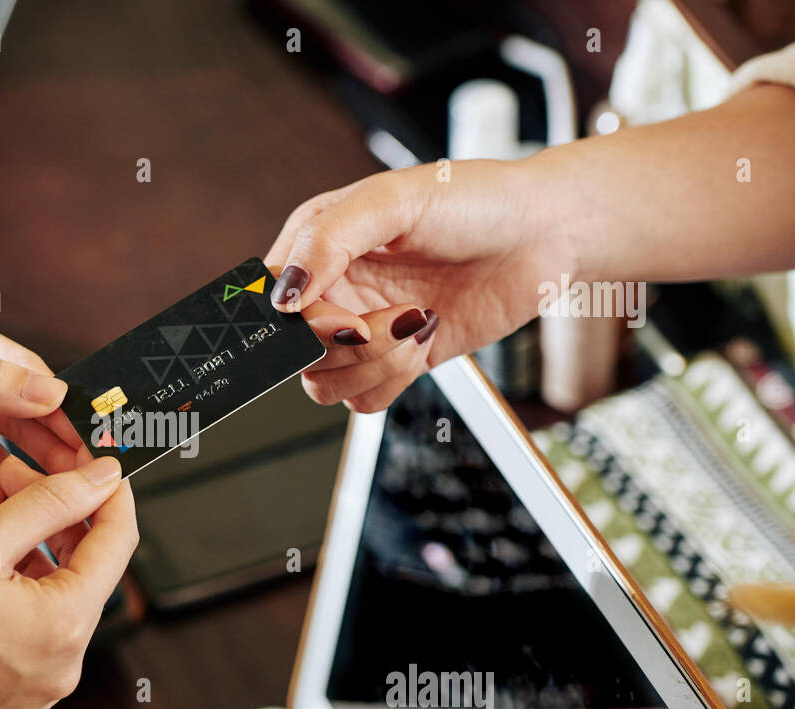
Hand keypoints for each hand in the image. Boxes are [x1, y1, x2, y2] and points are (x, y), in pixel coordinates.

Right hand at [0, 455, 137, 708]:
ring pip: (59, 610)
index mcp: (61, 630)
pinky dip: (22, 606)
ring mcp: (36, 696)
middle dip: (67, 528)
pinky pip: (34, 644)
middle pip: (88, 579)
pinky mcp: (11, 706)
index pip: (117, 545)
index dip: (111, 496)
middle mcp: (60, 673)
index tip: (100, 467)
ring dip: (41, 566)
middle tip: (37, 485)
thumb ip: (47, 503)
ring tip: (1, 530)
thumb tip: (99, 478)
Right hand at [266, 158, 575, 411]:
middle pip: (296, 353)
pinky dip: (394, 380)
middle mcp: (332, 289)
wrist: (544, 235)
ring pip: (326, 384)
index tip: (346, 319)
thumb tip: (282, 294)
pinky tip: (425, 338)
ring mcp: (362, 328)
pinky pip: (364, 399)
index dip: (300, 323)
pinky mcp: (394, 359)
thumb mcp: (393, 200)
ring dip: (376, 364)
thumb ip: (327, 240)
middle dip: (350, 345)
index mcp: (316, 243)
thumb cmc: (476, 200)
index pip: (272, 302)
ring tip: (417, 321)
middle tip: (400, 316)